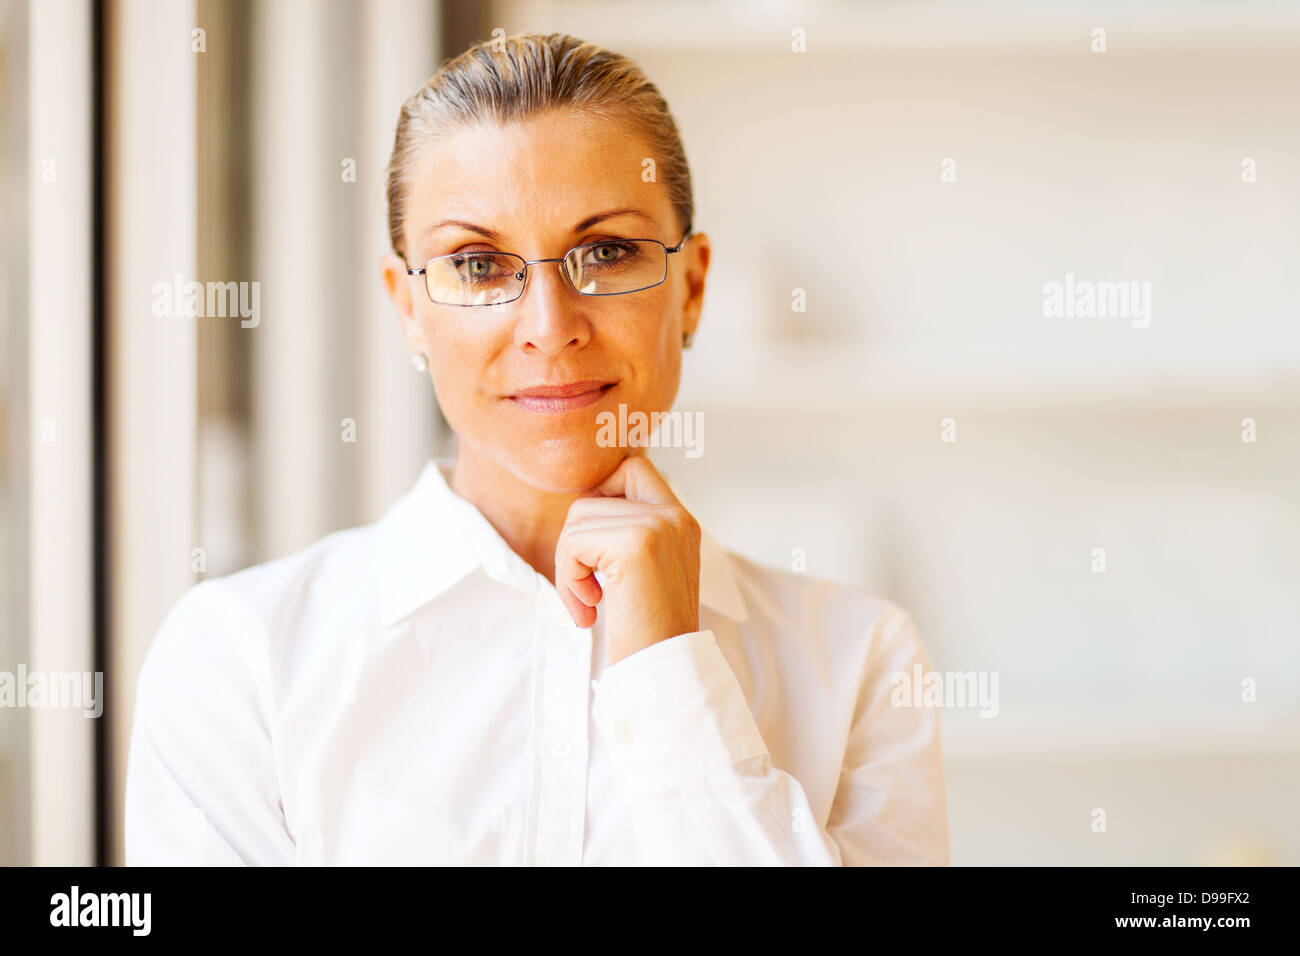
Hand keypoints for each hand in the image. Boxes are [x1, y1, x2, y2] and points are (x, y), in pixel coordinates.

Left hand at [554, 453, 700, 666]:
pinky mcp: (637, 544)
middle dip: (576, 541)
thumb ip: (626, 534)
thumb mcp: (643, 573)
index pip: (632, 466)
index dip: (600, 496)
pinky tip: (590, 610)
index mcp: (680, 520)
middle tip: (587, 586)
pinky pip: (573, 543)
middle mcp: (675, 516)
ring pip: (578, 519)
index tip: (594, 550)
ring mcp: (659, 525)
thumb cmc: (645, 633)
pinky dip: (568, 579)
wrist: (664, 673)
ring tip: (590, 604)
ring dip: (569, 567)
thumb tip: (584, 502)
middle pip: (594, 494)